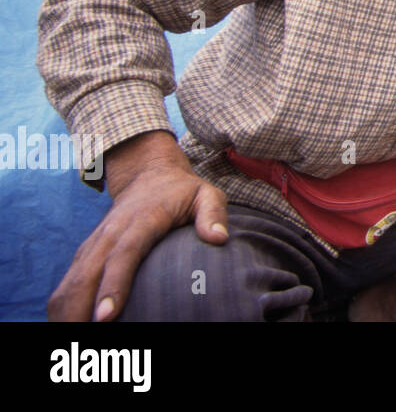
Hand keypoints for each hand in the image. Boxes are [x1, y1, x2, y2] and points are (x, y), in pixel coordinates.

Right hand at [47, 131, 228, 321]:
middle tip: (82, 337)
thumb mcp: (207, 194)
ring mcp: (96, 242)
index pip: (123, 255)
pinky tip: (65, 324)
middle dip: (79, 308)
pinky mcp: (87, 251)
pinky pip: (68, 280)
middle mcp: (112, 232)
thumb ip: (213, 214)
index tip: (106, 316)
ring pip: (72, 280)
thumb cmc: (183, 191)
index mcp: (142, 221)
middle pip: (87, 274)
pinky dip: (62, 304)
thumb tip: (219, 238)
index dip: (113, 285)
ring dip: (65, 310)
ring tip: (69, 336)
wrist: (149, 173)